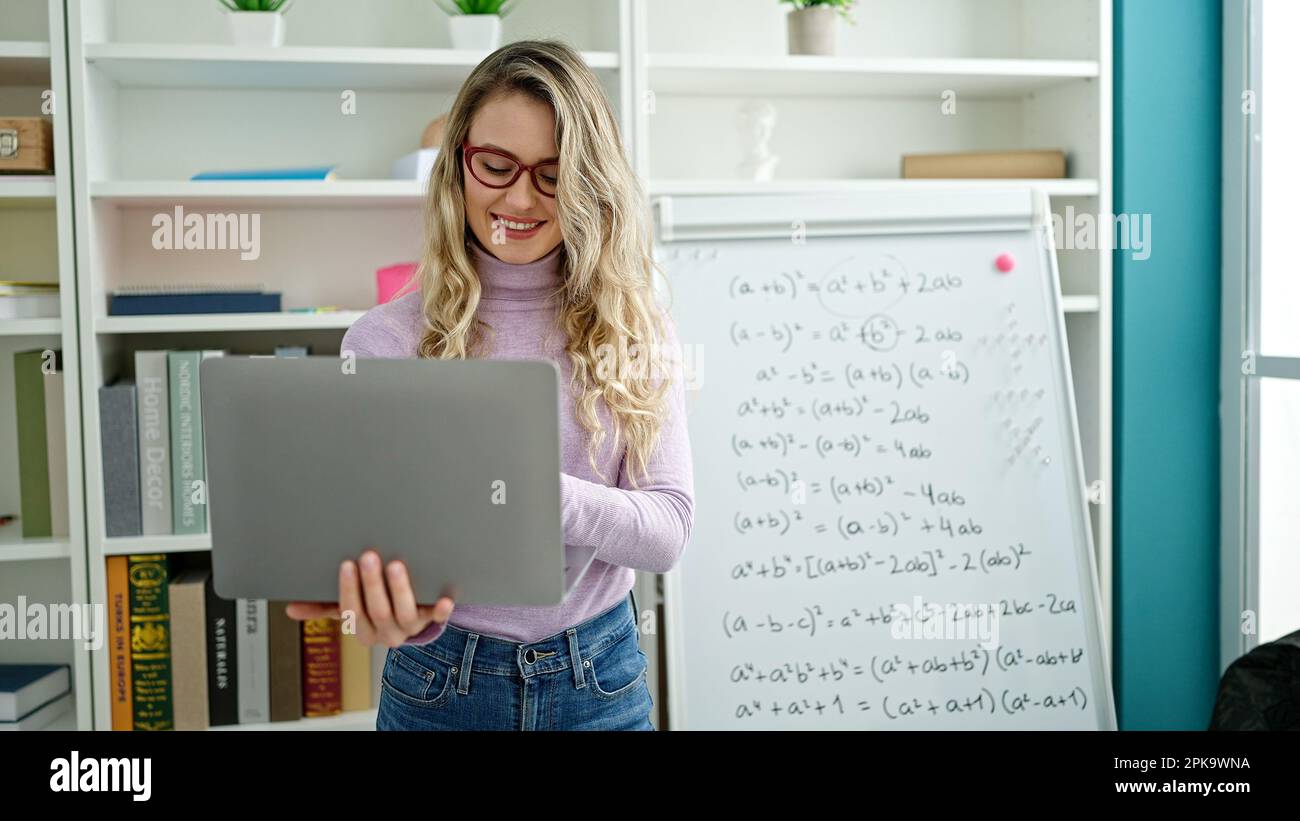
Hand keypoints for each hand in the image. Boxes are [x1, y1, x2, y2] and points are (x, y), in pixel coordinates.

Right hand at [285, 548, 454, 647]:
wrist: (409, 621)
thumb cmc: (372, 608)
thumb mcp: (348, 609)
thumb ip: (322, 607)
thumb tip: (290, 609)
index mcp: (362, 630)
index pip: (352, 612)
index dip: (349, 589)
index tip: (346, 564)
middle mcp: (386, 632)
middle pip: (379, 611)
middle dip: (372, 584)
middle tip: (370, 556)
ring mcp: (410, 627)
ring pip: (405, 613)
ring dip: (401, 589)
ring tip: (396, 565)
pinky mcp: (432, 619)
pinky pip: (438, 617)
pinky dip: (442, 609)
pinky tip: (445, 596)